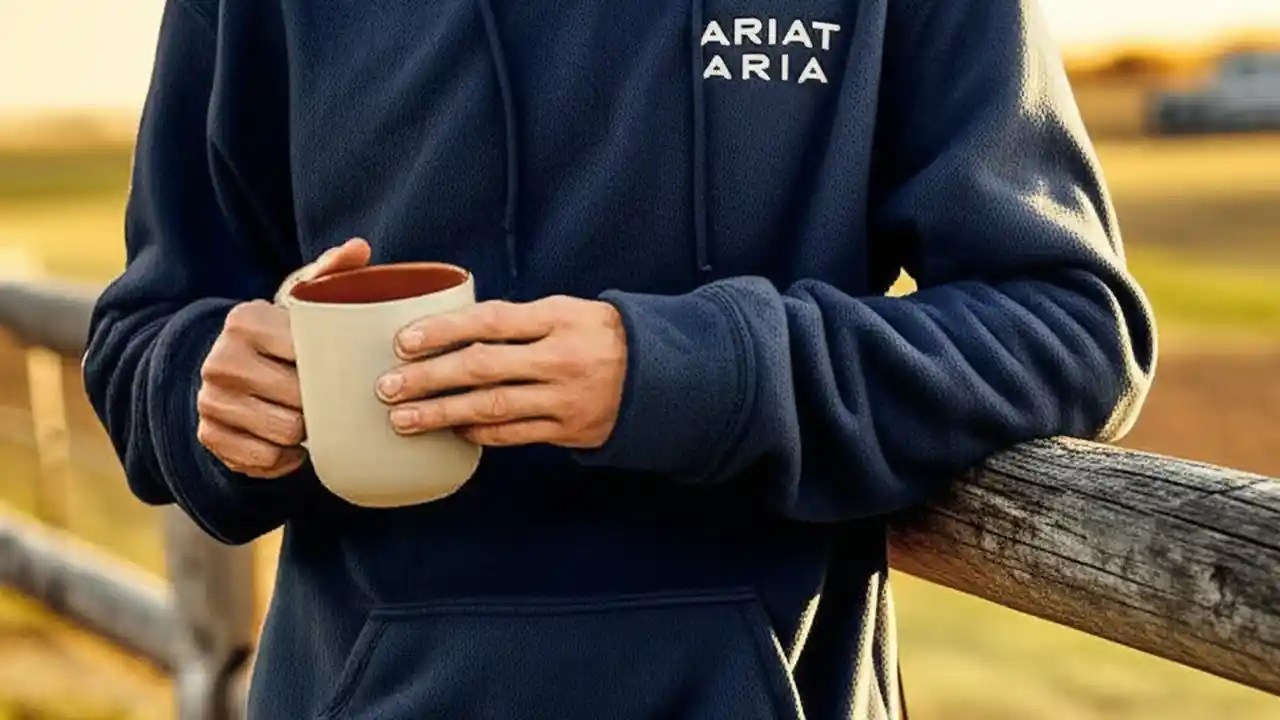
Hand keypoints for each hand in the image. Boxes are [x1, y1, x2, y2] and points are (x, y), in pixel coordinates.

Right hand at [197, 238, 371, 477]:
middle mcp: (219, 360)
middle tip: (329, 398)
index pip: (307, 357)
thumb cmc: (283, 333)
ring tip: (310, 416)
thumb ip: (332, 273)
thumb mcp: (303, 300)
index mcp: (243, 321)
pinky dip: (286, 456)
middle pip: (299, 400)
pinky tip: (292, 441)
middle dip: (320, 404)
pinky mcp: (208, 436)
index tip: (337, 366)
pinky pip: (266, 460)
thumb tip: (361, 248)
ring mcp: (210, 400)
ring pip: (285, 433)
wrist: (233, 368)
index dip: (331, 368)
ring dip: (305, 432)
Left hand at [375, 296, 626, 448]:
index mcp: (559, 318)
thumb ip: (519, 320)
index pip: (490, 321)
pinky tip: (451, 432)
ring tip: (402, 419)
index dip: (443, 330)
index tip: (403, 341)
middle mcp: (560, 358)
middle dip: (428, 378)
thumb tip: (453, 327)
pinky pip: (513, 434)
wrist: (660, 376)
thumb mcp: (567, 311)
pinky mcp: (567, 430)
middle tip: (385, 387)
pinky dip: (478, 433)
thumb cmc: (599, 335)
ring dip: (441, 414)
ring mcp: (564, 398)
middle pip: (482, 367)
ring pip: (490, 407)